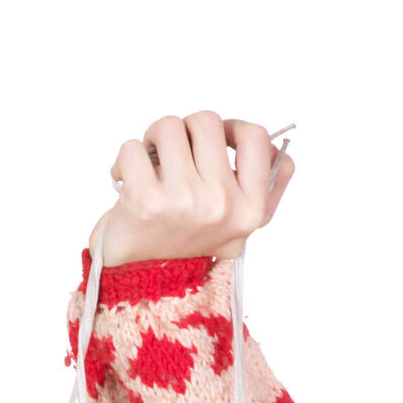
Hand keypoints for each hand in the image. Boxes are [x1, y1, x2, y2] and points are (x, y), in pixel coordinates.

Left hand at [88, 112, 295, 265]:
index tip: (214, 141)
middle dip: (185, 130)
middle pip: (206, 122)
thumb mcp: (239, 227)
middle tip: (173, 153)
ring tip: (149, 165)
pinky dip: (124, 160)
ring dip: (153, 139)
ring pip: (168, 127)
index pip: (255, 138)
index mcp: (249, 210)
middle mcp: (220, 206)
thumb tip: (278, 148)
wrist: (142, 281)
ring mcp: (183, 202)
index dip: (232, 128)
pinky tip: (127, 180)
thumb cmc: (187, 243)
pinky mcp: (145, 201)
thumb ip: (268, 187)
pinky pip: (132, 148)